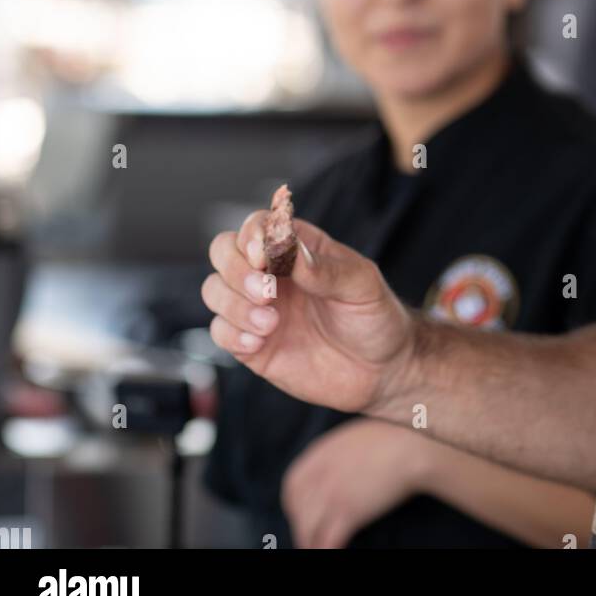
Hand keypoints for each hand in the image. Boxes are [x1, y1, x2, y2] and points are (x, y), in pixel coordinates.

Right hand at [203, 214, 415, 414]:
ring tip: (270, 324)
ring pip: (214, 290)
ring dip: (234, 305)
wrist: (381, 370)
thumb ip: (324, 268)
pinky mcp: (252, 344)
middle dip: (235, 270)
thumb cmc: (374, 316)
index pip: (256, 225)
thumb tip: (288, 248)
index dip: (252, 237)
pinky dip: (232, 334)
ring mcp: (258, 308)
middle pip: (223, 251)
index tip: (264, 258)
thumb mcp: (360, 285)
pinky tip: (260, 342)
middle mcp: (270, 273)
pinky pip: (220, 332)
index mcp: (296, 247)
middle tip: (266, 294)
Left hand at [281, 419, 426, 548]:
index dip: (293, 503)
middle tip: (309, 536)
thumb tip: (335, 466)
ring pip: (308, 529)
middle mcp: (320, 474)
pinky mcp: (349, 512)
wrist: (409, 446)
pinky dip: (328, 549)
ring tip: (319, 550)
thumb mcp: (353, 436)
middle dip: (301, 526)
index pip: (292, 484)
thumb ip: (337, 453)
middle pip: (297, 509)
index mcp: (320, 453)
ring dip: (311, 543)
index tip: (300, 513)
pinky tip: (336, 551)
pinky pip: (328, 540)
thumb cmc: (391, 437)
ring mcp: (332, 493)